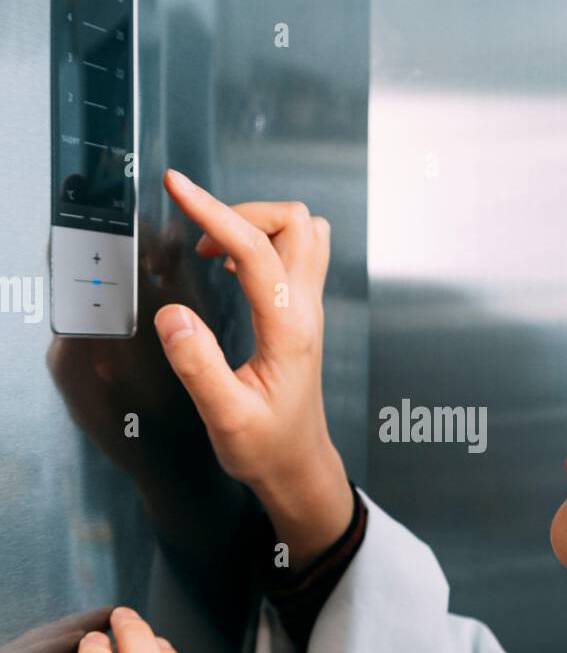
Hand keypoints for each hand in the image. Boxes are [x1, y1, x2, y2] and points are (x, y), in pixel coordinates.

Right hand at [154, 170, 353, 567]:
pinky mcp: (301, 313)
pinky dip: (261, 241)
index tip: (177, 187)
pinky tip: (227, 264)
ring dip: (256, 224)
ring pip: (302, 232)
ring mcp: (308, 309)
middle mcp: (305, 310)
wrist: (298, 466)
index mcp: (287, 329)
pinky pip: (295, 253)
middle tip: (196, 232)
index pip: (254, 250)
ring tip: (211, 247)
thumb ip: (198, 367)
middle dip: (241, 211)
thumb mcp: (226, 417)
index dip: (213, 212)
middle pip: (295, 223)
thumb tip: (173, 317)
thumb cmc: (267, 448)